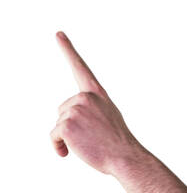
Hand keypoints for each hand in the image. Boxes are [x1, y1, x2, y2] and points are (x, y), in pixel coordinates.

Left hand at [51, 32, 145, 175]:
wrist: (126, 158)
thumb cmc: (119, 144)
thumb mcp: (109, 119)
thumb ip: (91, 111)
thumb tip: (69, 121)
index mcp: (98, 95)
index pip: (80, 68)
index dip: (68, 50)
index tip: (58, 34)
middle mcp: (86, 98)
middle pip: (64, 110)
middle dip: (72, 125)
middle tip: (92, 137)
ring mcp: (75, 109)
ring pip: (59, 123)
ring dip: (68, 137)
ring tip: (88, 144)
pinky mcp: (66, 123)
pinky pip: (53, 135)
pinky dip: (59, 146)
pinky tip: (70, 153)